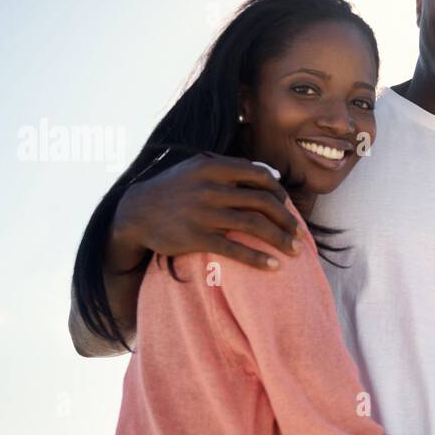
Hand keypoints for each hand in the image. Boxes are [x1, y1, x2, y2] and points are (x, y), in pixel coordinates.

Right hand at [110, 152, 300, 271]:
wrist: (135, 212)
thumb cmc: (173, 189)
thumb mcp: (197, 168)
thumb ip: (230, 168)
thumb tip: (271, 173)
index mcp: (213, 167)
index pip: (259, 175)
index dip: (279, 191)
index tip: (288, 206)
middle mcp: (211, 188)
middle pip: (263, 201)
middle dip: (287, 219)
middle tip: (299, 233)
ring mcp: (204, 213)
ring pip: (254, 225)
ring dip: (280, 239)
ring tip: (295, 250)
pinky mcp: (197, 237)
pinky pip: (235, 249)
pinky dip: (258, 258)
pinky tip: (274, 266)